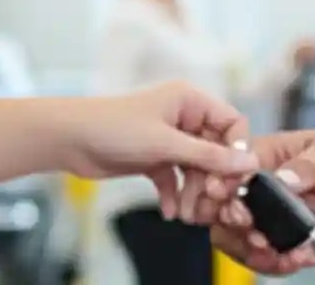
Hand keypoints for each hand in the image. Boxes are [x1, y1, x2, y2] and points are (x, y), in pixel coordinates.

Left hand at [53, 81, 256, 220]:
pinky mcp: (154, 157)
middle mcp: (184, 117)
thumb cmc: (113, 128)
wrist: (67, 139)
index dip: (236, 151)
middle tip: (209, 200)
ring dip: (192, 191)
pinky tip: (169, 211)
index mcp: (191, 100)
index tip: (232, 177)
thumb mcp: (166, 144)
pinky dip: (173, 193)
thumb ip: (209, 155)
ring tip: (186, 214)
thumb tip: (248, 163)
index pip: (232, 124)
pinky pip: (175, 177)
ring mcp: (169, 138)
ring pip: (195, 168)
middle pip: (216, 150)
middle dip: (212, 177)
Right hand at [209, 130, 314, 275]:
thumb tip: (284, 177)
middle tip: (245, 220)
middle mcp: (262, 192)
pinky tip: (287, 258)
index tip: (224, 191)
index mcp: (267, 159)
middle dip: (229, 216)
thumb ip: (309, 165)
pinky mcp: (285, 246)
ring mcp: (271, 221)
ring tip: (264, 244)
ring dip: (243, 244)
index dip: (221, 181)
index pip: (230, 169)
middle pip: (222, 207)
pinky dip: (270, 263)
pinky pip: (264, 260)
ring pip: (234, 238)